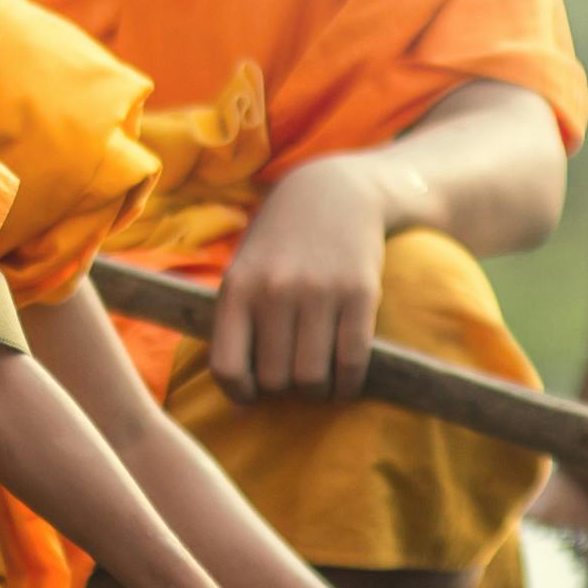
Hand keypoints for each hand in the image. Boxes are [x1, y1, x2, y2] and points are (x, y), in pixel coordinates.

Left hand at [204, 154, 388, 398]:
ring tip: (320, 380)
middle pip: (275, 379)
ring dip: (318, 390)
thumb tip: (238, 388)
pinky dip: (348, 383)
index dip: (239, 393)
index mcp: (237, 288)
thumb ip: (237, 320)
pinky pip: (351, 362)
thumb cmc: (280, 242)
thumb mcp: (244, 269)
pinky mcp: (359, 293)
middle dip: (285, 389)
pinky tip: (345, 379)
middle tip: (294, 379)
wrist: (332, 192)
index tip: (252, 396)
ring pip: (312, 378)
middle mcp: (274, 291)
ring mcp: (318, 291)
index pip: (227, 367)